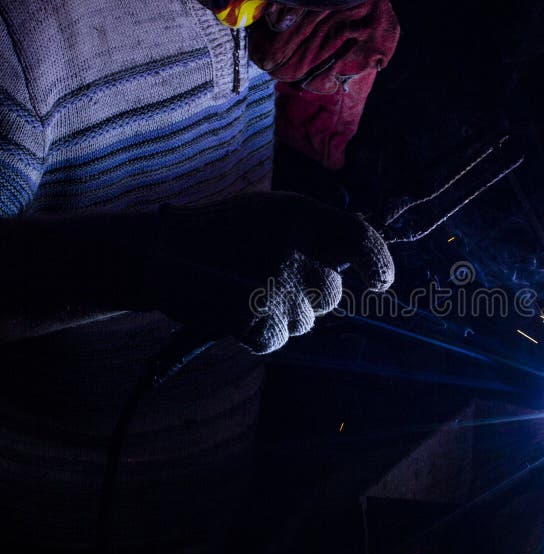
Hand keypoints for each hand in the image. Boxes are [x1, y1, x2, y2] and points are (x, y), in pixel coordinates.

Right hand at [154, 192, 392, 353]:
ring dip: (281, 316)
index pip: (361, 238)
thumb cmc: (219, 234)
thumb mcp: (269, 214)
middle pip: (332, 293)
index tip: (381, 282)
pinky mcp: (254, 313)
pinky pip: (276, 339)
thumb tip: (359, 261)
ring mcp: (274, 281)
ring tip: (244, 293)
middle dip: (311, 298)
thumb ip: (316, 231)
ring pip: (305, 321)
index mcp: (300, 214)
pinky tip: (232, 314)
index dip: (378, 264)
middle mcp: (294, 245)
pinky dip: (256, 335)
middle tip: (271, 284)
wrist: (154, 253)